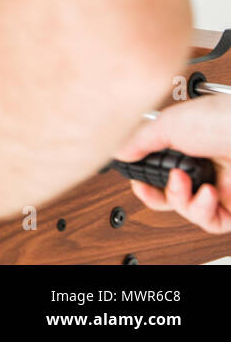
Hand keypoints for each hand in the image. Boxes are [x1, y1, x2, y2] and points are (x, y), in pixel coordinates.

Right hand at [113, 95, 230, 233]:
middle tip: (149, 186)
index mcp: (187, 144)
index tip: (135, 177)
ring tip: (182, 182)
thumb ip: (140, 139)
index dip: (144, 177)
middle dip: (156, 193)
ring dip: (178, 199)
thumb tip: (120, 152)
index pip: (159, 168)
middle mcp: (203, 166)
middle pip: (169, 194)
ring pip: (187, 210)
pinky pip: (211, 222)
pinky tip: (205, 193)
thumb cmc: (224, 119)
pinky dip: (202, 211)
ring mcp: (220, 187)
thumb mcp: (169, 122)